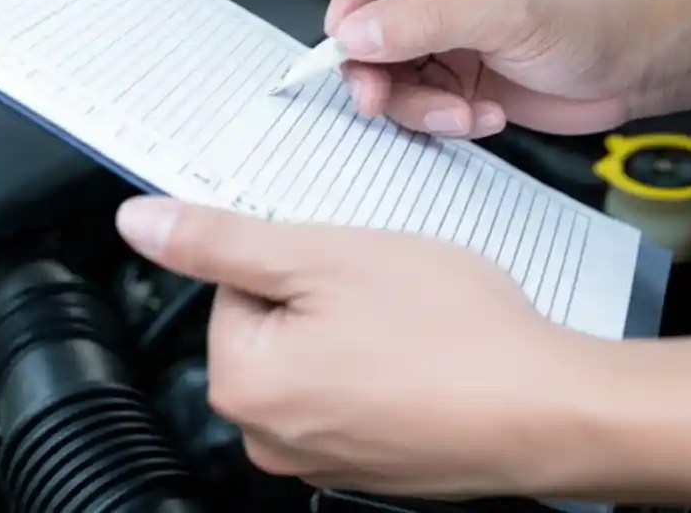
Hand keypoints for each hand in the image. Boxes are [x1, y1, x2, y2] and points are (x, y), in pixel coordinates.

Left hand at [115, 195, 607, 497]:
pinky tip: (428, 356)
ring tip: (413, 323)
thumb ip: (219, 241)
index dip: (292, 257)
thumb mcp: (320, 256)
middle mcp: (272, 436)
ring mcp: (325, 459)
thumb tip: (140, 224)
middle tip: (381, 288)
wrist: (551, 410)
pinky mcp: (374, 466)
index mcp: (243, 384)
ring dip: (357, 329)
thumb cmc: (451, 334)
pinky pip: (359, 394)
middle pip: (274, 327)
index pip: (232, 289)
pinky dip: (386, 368)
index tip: (339, 259)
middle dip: (323, 294)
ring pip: (321, 357)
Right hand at [325, 0, 689, 137]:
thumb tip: (357, 32)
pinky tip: (481, 115)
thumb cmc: (599, 17)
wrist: (641, 71)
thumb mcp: (511, 9)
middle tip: (378, 95)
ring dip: (414, 99)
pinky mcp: (452, 67)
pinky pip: (414, 95)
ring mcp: (445, 22)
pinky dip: (439, 115)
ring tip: (459, 112)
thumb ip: (428, 18)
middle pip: (369, 10)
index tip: (346, 33)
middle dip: (374, 61)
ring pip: (385, 63)